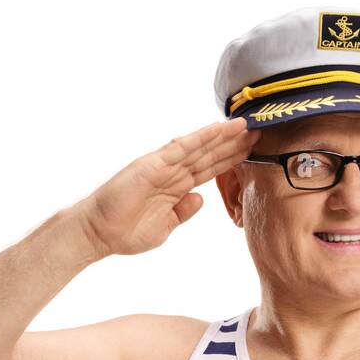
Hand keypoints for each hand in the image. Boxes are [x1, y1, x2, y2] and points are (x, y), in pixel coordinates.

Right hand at [74, 118, 257, 256]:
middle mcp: (172, 173)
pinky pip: (182, 147)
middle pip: (210, 154)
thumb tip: (200, 199)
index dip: (232, 160)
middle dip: (235, 144)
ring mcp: (163, 166)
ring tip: (246, 125)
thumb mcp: (165, 227)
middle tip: (260, 130)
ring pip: (200, 147)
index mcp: (177, 188)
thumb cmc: (125, 232)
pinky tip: (219, 129)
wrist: (99, 233)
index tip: (253, 151)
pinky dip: (202, 137)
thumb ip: (183, 212)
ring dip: (223, 135)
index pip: (210, 170)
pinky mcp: (153, 163)